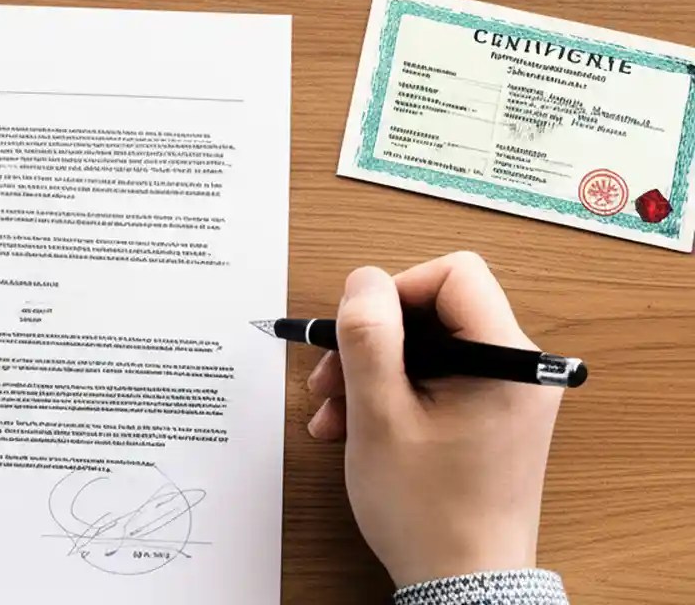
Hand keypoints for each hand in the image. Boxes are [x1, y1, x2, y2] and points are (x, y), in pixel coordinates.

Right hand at [305, 252, 561, 586]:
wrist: (462, 584)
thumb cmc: (429, 513)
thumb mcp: (380, 416)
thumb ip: (369, 338)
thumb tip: (364, 281)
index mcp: (507, 360)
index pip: (454, 274)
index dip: (395, 290)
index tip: (357, 328)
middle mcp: (518, 369)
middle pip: (435, 310)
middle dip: (372, 339)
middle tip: (329, 376)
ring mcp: (506, 394)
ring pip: (428, 346)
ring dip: (372, 370)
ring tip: (335, 412)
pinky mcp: (490, 415)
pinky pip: (437, 377)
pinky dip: (392, 392)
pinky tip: (356, 425)